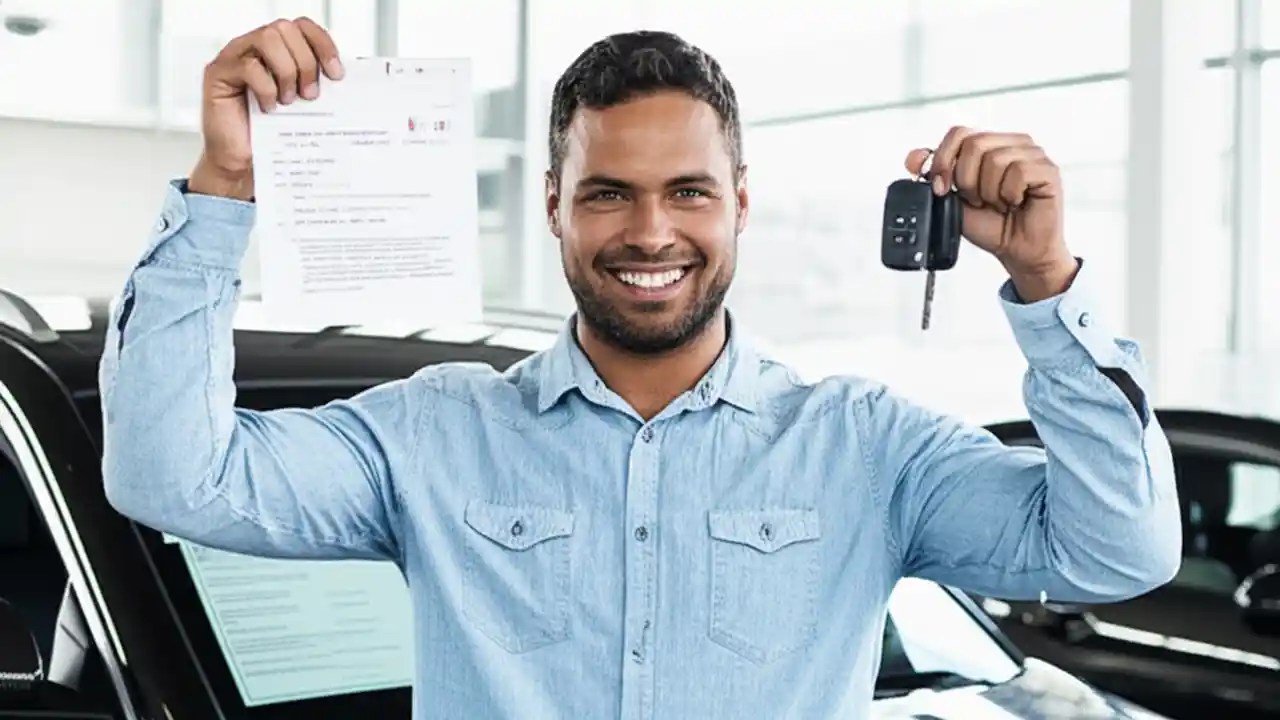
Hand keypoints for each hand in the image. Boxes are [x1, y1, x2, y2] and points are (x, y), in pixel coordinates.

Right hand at [189, 17, 343, 199]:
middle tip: (310, 94)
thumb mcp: (303, 106)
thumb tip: (344, 77)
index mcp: (279, 51)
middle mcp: (255, 48)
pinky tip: (269, 108)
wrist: (243, 164)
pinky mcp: (218, 73)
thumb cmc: (272, 135)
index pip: (303, 27)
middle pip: (285, 29)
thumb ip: (316, 85)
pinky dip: (265, 88)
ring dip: (286, 71)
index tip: (336, 74)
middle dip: (305, 62)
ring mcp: (235, 57)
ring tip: (289, 101)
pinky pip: (248, 66)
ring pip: (267, 39)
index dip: (323, 44)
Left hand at [905, 127, 1077, 300]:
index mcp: (988, 145)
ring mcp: (1032, 154)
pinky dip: (1009, 195)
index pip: (959, 133)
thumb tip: (913, 158)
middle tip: (978, 201)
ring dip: (989, 192)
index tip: (941, 187)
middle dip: (967, 181)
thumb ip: (935, 176)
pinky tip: (1016, 203)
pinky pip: (1018, 172)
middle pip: (974, 144)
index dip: (944, 159)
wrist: (1016, 251)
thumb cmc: (990, 225)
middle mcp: (1011, 143)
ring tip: (999, 203)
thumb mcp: (951, 200)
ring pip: (996, 160)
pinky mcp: (1048, 169)